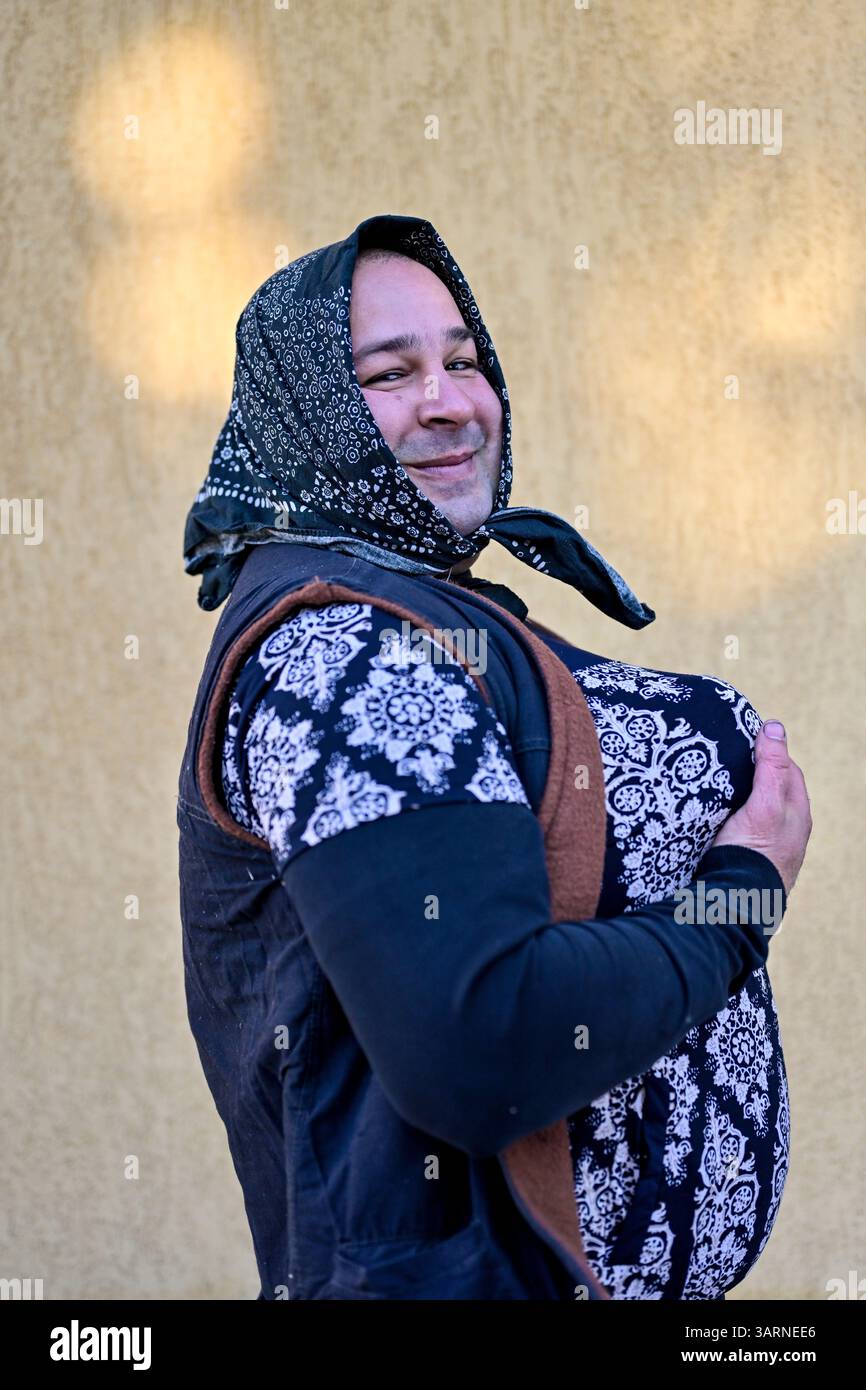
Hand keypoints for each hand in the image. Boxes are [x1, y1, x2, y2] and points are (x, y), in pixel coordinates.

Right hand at [708, 720, 811, 896]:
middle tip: (723, 759)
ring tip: (711, 784)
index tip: (742, 740)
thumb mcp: (765, 803)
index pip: (786, 769)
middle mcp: (785, 830)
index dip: (767, 751)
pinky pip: (737, 827)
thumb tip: (775, 727)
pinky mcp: (743, 857)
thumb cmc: (753, 853)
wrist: (734, 903)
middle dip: (749, 773)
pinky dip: (725, 816)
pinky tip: (708, 814)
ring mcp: (764, 845)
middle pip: (768, 789)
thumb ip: (771, 767)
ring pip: (751, 809)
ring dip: (735, 796)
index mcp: (796, 814)